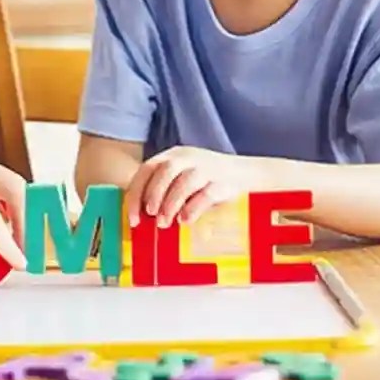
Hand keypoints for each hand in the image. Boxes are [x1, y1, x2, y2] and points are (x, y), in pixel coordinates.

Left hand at [125, 146, 257, 227]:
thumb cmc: (206, 182)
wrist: (246, 174)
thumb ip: (163, 191)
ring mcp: (208, 168)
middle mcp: (188, 158)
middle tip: (150, 217)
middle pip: (166, 170)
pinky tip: (185, 221)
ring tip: (164, 223)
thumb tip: (139, 217)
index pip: (147, 169)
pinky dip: (193, 208)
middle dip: (154, 195)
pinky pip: (207, 194)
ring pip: (185, 181)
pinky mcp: (224, 182)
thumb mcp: (181, 179)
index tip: (133, 218)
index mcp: (172, 156)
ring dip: (171, 203)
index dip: (136, 193)